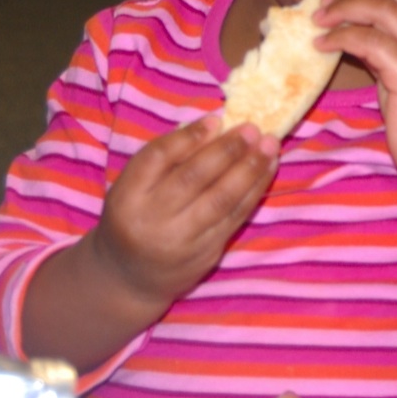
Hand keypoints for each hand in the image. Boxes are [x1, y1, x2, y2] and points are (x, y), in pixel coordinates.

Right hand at [22, 116, 278, 368]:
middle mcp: (151, 219)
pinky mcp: (205, 254)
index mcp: (127, 196)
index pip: (158, 158)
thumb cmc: (137, 217)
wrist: (131, 277)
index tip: (217, 120)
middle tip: (252, 129)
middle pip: (193, 178)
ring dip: (250, 169)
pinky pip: (235, 217)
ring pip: (221, 199)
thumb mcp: (136, 186)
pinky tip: (267, 170)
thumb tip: (215, 125)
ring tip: (269, 145)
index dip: (189, 137)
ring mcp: (180, 240)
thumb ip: (167, 157)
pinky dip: (254, 191)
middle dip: (227, 150)